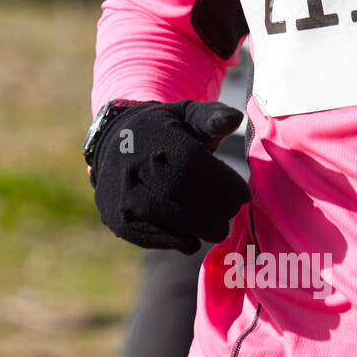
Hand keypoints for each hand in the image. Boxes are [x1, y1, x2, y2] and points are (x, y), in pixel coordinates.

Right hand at [91, 100, 248, 252]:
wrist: (113, 145)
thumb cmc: (163, 131)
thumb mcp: (186, 115)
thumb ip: (212, 117)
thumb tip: (234, 118)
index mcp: (156, 137)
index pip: (194, 165)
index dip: (223, 184)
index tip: (243, 196)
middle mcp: (135, 167)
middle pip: (184, 194)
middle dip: (216, 208)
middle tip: (231, 213)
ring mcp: (124, 195)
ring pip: (169, 219)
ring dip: (201, 228)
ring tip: (217, 228)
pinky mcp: (119, 220)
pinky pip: (152, 237)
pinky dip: (177, 242)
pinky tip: (192, 239)